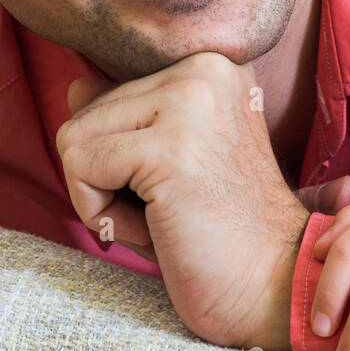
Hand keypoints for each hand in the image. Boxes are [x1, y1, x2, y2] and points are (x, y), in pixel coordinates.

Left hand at [59, 53, 311, 350]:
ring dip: (102, 197)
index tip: (178, 188)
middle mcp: (205, 68)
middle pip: (87, 114)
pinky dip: (100, 215)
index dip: (122, 159)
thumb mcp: (168, 161)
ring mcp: (189, 102)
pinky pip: (79, 168)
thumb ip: (126, 116)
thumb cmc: (219, 233)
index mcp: (212, 65)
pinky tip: (155, 229)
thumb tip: (75, 86)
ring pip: (74, 138)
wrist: (275, 285)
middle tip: (172, 210)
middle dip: (109, 177)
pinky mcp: (169, 148)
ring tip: (164, 217)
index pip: (110, 94)